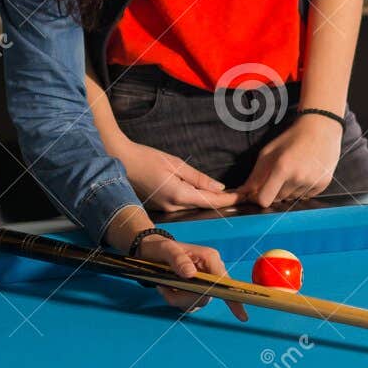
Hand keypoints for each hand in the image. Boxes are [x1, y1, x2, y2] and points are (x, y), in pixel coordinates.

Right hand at [113, 140, 237, 213]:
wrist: (122, 162)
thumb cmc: (147, 158)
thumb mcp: (176, 164)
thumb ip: (199, 178)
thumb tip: (219, 188)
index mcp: (178, 195)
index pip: (210, 201)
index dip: (229, 199)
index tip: (244, 196)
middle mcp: (173, 207)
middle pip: (204, 206)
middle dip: (222, 200)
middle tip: (242, 193)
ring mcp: (166, 209)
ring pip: (195, 206)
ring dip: (211, 201)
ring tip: (229, 193)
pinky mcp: (162, 207)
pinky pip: (184, 205)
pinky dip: (197, 200)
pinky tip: (206, 193)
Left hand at [137, 234, 247, 321]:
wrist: (151, 250)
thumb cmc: (161, 247)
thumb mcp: (166, 249)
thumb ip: (178, 259)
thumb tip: (190, 274)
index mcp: (209, 258)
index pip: (224, 281)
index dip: (233, 298)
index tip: (241, 316)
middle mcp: (211, 271)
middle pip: (208, 296)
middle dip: (185, 297)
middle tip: (164, 287)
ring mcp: (204, 282)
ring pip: (197, 302)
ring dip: (178, 299)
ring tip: (164, 286)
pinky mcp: (196, 290)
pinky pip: (189, 304)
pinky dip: (175, 300)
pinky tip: (166, 289)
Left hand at [235, 115, 342, 206]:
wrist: (321, 128)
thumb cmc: (292, 138)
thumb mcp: (269, 152)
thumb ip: (255, 175)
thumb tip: (242, 194)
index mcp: (282, 168)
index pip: (264, 200)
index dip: (259, 198)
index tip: (260, 191)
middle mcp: (298, 177)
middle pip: (278, 199)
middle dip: (275, 190)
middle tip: (281, 174)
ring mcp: (312, 182)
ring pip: (292, 198)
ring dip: (290, 190)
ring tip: (296, 171)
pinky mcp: (323, 185)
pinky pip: (306, 196)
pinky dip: (303, 189)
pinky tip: (306, 173)